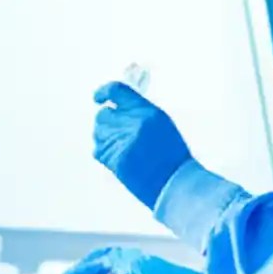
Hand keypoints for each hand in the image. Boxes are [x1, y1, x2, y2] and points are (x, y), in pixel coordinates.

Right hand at [63, 246, 219, 273]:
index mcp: (135, 263)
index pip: (103, 260)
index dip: (84, 268)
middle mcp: (140, 260)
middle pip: (109, 256)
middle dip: (90, 263)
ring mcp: (148, 266)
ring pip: (118, 261)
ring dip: (102, 266)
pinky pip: (127, 268)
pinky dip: (115, 273)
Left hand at [92, 81, 191, 208]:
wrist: (175, 182)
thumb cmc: (171, 156)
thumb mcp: (161, 123)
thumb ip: (138, 112)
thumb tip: (117, 107)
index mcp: (148, 111)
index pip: (117, 91)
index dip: (104, 92)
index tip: (98, 97)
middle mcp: (135, 123)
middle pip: (103, 114)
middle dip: (107, 122)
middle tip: (117, 133)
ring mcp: (124, 141)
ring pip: (98, 132)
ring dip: (105, 138)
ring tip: (122, 148)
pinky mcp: (115, 159)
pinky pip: (97, 150)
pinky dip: (104, 154)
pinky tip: (118, 158)